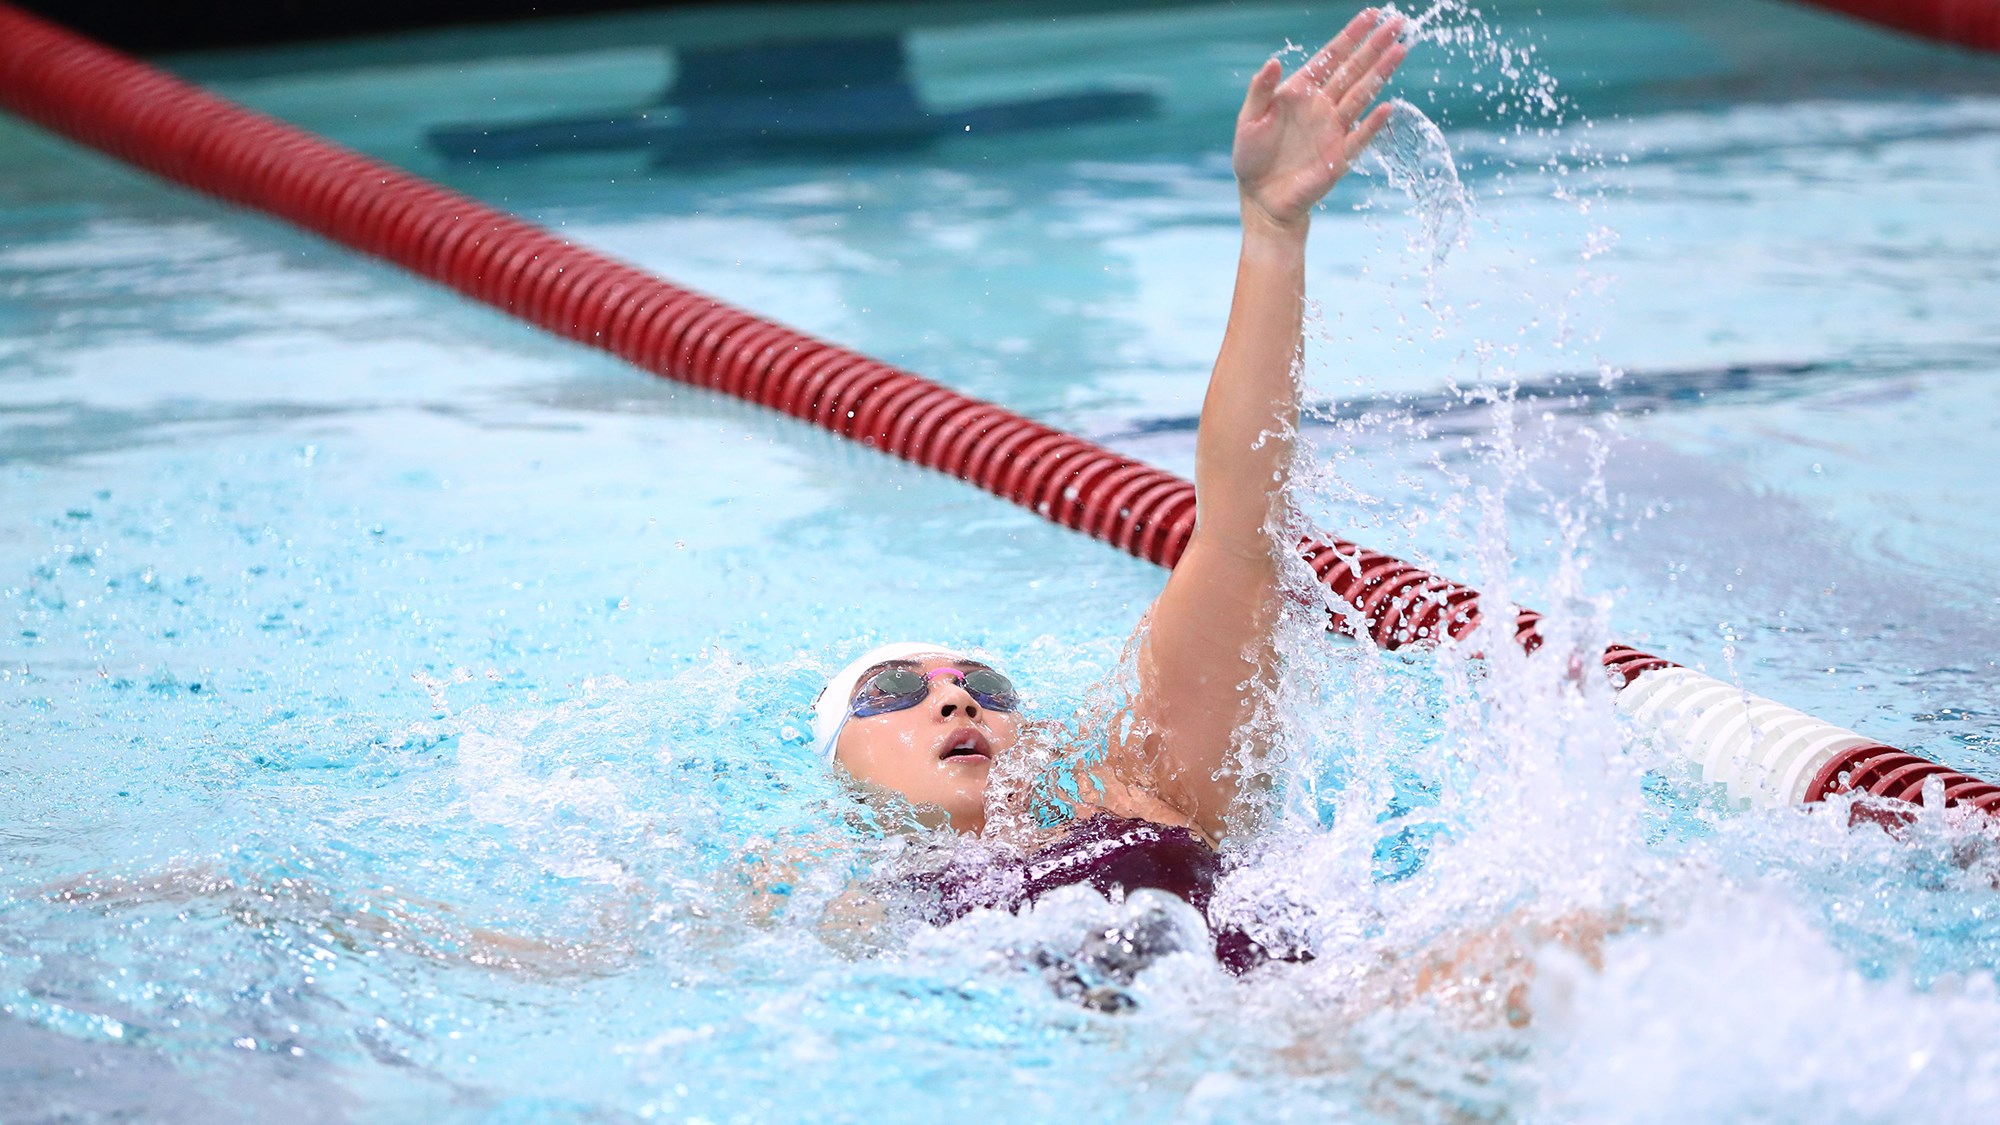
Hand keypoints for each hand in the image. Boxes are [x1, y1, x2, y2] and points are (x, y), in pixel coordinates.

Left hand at [1232, 9, 1408, 232]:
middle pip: (1353, 70)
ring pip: (1362, 95)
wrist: (1261, 198)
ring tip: (1400, 51)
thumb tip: (1274, 61)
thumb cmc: (1251, 157)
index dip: (1351, 36)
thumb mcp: (1248, 120)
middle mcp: (1322, 105)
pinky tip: (1386, 107)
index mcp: (1300, 92)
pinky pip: (1360, 136)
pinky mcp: (1340, 155)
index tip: (1371, 14)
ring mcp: (1334, 129)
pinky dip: (1373, 123)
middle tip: (1398, 24)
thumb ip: (1261, 90)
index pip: (1330, 57)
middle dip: (1375, 46)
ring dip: (1381, 74)